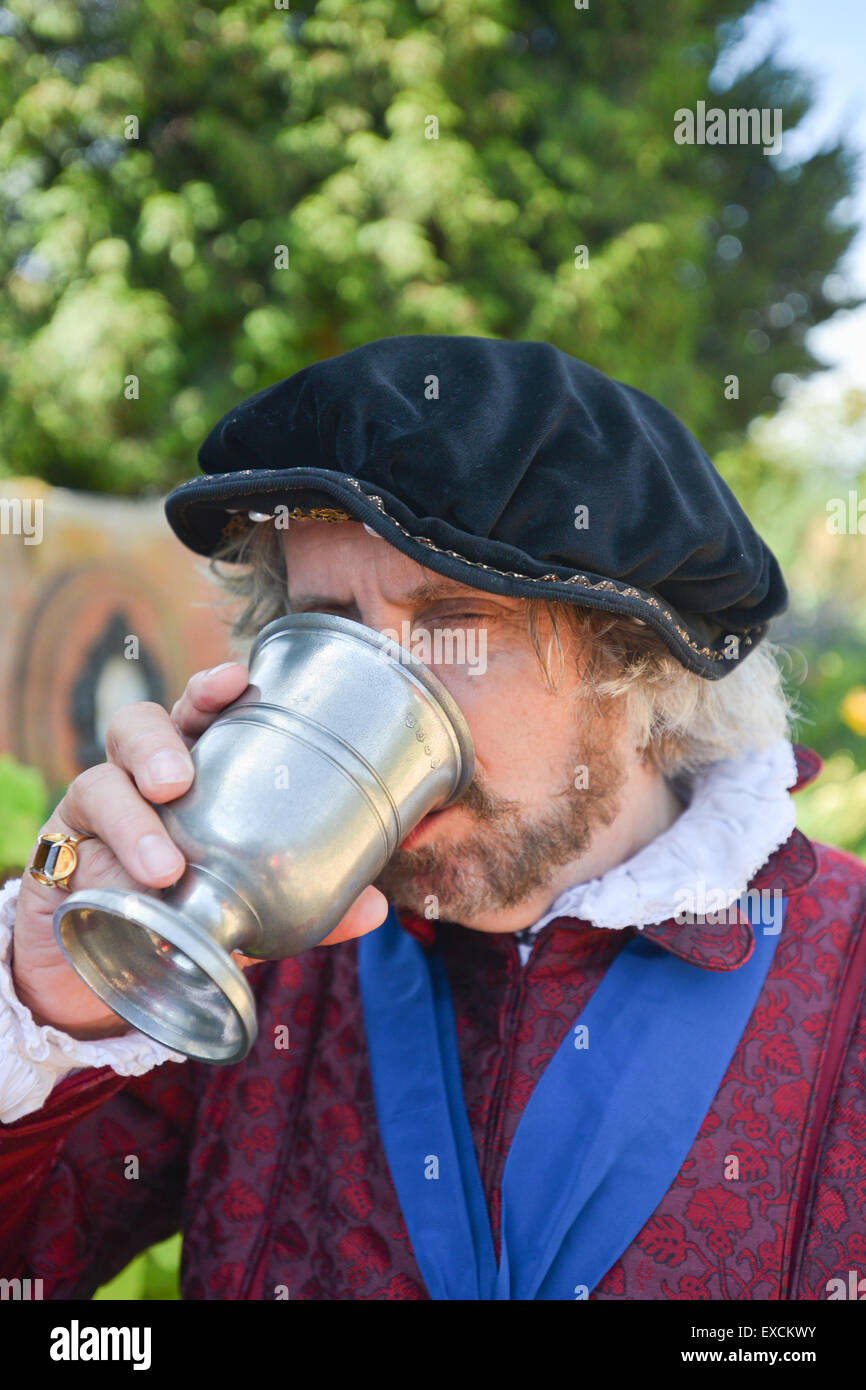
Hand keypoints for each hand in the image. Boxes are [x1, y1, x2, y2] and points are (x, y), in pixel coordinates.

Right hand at [11, 663, 389, 1039]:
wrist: (109, 976)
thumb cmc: (187, 915)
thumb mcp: (250, 910)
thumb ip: (309, 905)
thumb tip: (376, 906)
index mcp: (195, 771)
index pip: (200, 714)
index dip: (213, 689)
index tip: (238, 678)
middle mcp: (141, 780)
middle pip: (140, 725)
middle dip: (160, 740)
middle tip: (179, 776)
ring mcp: (97, 812)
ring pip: (101, 781)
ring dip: (132, 817)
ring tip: (164, 862)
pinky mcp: (59, 854)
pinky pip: (71, 845)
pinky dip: (106, 868)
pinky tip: (133, 890)